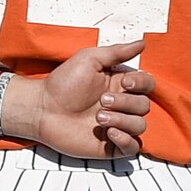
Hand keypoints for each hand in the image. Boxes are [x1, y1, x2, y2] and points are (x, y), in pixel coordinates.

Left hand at [5, 41, 154, 161]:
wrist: (43, 108)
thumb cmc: (62, 83)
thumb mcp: (89, 59)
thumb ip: (116, 52)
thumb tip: (142, 43)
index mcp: (119, 85)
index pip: (147, 84)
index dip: (141, 83)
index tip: (125, 82)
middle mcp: (121, 106)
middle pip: (144, 105)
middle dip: (125, 103)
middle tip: (101, 101)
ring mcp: (116, 125)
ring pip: (140, 126)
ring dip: (123, 120)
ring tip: (99, 118)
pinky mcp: (109, 145)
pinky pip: (132, 147)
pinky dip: (127, 140)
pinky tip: (110, 133)